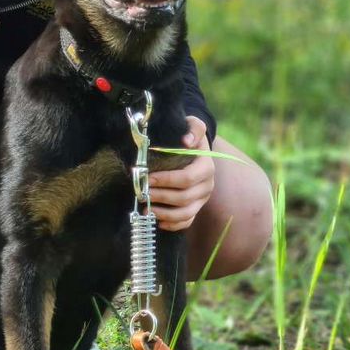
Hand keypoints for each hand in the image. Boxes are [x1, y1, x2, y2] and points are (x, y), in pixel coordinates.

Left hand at [148, 116, 214, 231]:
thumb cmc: (187, 136)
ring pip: (185, 213)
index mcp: (207, 166)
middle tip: (142, 193)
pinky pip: (187, 222)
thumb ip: (194, 128)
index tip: (147, 178)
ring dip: (164, 213)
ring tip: (146, 208)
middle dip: (160, 196)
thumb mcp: (193, 125)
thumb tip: (186, 141)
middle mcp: (207, 185)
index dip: (166, 180)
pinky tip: (158, 220)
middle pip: (184, 198)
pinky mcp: (196, 207)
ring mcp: (202, 199)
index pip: (186, 178)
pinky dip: (172, 224)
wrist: (192, 146)